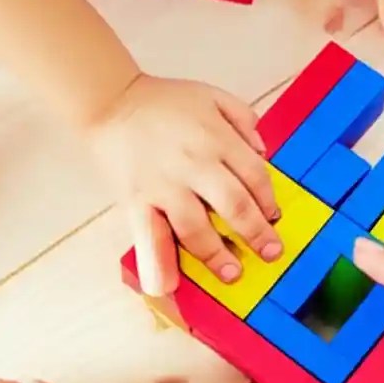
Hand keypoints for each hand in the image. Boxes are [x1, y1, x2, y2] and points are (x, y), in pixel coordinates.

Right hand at [87, 73, 282, 296]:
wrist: (110, 103)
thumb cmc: (163, 102)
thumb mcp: (211, 95)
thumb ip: (242, 119)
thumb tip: (263, 153)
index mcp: (215, 138)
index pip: (253, 175)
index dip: (268, 200)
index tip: (273, 218)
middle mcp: (193, 164)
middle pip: (233, 204)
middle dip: (255, 233)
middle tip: (270, 253)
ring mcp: (163, 186)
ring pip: (196, 227)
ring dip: (216, 254)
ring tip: (232, 274)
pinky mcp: (137, 202)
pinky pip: (149, 236)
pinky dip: (157, 264)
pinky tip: (167, 287)